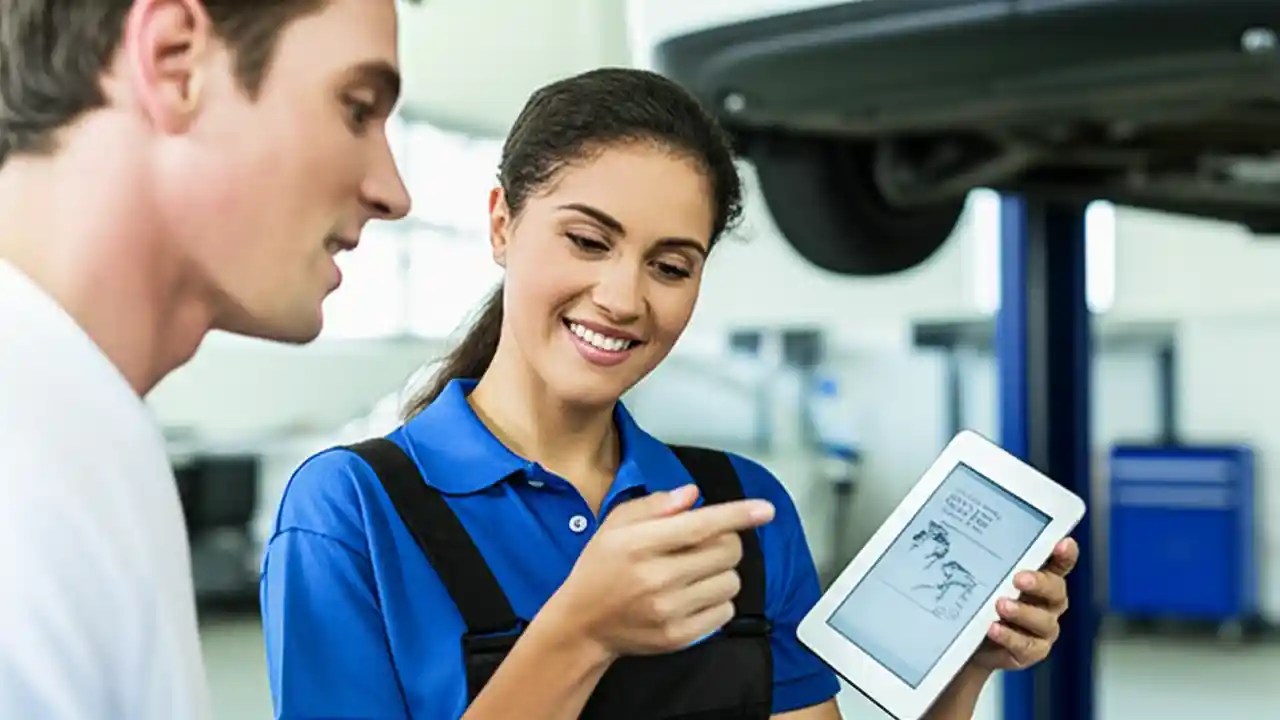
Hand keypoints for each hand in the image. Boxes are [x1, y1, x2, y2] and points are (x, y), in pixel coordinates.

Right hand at [544, 484, 775, 659]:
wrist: (582, 624)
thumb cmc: (601, 567)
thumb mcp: (616, 524)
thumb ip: (656, 505)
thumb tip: (693, 495)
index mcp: (639, 544)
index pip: (701, 525)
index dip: (737, 515)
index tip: (765, 509)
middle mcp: (656, 578)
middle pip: (726, 551)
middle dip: (727, 540)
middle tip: (707, 541)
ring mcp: (668, 611)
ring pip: (730, 581)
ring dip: (721, 571)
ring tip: (695, 570)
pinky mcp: (678, 636)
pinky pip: (725, 611)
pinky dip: (717, 599)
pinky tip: (693, 594)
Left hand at [968, 537, 1077, 671]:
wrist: (968, 641)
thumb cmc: (983, 600)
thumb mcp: (987, 579)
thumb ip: (994, 564)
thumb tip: (979, 538)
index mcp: (1043, 579)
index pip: (1060, 564)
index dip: (1065, 554)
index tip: (1064, 543)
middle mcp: (1049, 603)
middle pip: (1056, 591)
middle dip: (1039, 584)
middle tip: (1019, 579)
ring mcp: (1043, 628)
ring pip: (1043, 620)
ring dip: (1022, 612)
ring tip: (1001, 605)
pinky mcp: (1032, 651)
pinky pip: (1025, 645)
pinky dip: (1009, 636)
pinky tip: (993, 629)